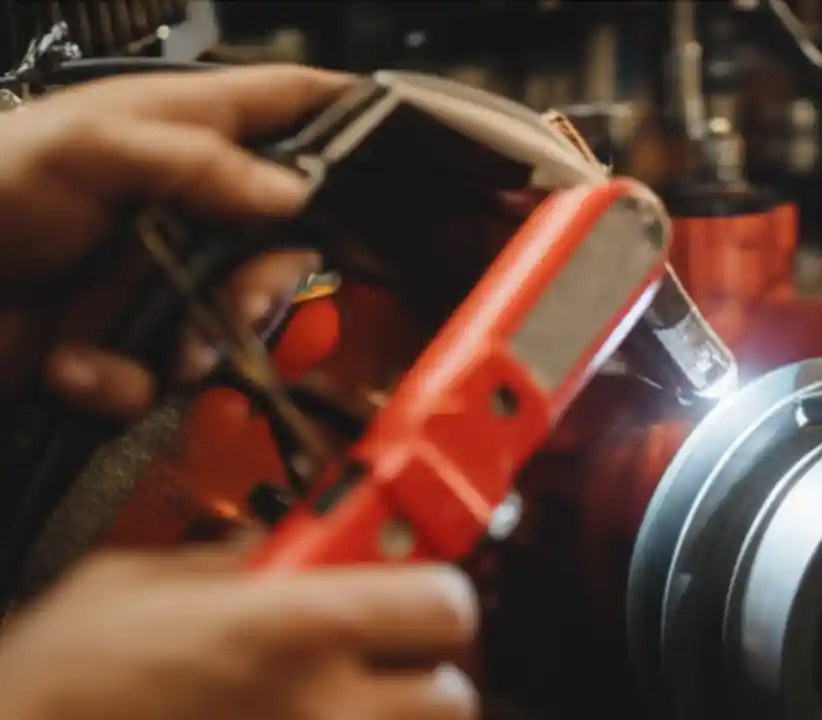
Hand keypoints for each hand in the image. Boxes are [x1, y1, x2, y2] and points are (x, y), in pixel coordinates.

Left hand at [0, 65, 351, 417]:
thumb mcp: (87, 148)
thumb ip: (194, 161)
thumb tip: (288, 191)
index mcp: (183, 134)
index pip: (291, 106)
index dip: (352, 118)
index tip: (408, 145)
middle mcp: (184, 204)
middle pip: (284, 240)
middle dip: (260, 284)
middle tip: (236, 303)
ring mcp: (158, 274)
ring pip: (234, 319)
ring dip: (186, 344)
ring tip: (135, 347)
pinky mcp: (127, 340)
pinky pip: (167, 374)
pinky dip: (122, 382)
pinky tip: (80, 366)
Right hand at [0, 549, 479, 719]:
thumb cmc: (54, 682)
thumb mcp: (137, 583)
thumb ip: (232, 563)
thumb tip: (282, 554)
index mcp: (297, 628)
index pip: (446, 604)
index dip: (435, 594)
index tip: (411, 590)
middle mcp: (324, 709)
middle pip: (452, 697)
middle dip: (423, 677)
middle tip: (378, 663)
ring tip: (335, 710)